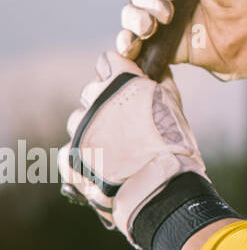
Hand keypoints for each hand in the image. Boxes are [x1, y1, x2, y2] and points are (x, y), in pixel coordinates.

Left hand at [58, 51, 208, 249]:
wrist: (159, 188)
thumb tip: (159, 69)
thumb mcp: (175, 105)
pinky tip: (102, 164)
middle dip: (105, 103)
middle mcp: (97, 101)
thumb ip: (162, 81)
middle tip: (126, 122)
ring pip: (78, 120)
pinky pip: (69, 148)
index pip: (107, 61)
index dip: (116, 72)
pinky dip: (81, 155)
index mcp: (122, 83)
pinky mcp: (71, 155)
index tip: (125, 84)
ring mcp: (81, 129)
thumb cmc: (172, 144)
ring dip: (92, 129)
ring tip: (115, 148)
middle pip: (91, 91)